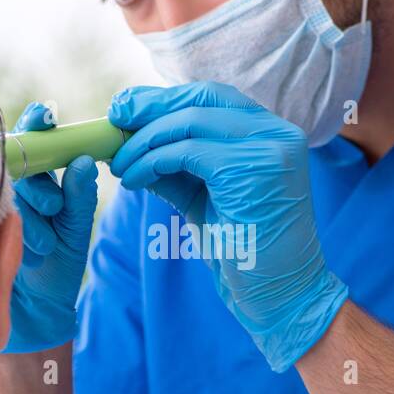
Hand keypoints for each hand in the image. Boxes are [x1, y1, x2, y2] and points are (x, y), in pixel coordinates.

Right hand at [0, 102, 99, 353]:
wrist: (36, 310)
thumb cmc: (58, 265)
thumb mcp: (75, 231)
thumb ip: (79, 197)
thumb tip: (83, 162)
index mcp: (41, 177)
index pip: (36, 138)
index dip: (38, 121)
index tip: (46, 116)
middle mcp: (13, 185)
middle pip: (18, 162)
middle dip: (39, 184)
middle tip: (55, 207)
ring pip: (8, 190)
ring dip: (31, 216)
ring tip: (45, 244)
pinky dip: (13, 233)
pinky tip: (25, 252)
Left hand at [108, 81, 346, 371]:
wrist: (281, 296)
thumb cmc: (245, 252)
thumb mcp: (203, 198)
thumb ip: (174, 166)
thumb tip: (126, 142)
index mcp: (271, 135)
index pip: (213, 97)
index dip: (165, 98)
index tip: (126, 108)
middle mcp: (277, 133)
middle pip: (203, 98)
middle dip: (151, 106)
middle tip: (113, 120)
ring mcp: (269, 149)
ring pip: (191, 121)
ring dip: (144, 141)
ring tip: (119, 165)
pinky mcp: (252, 170)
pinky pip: (187, 152)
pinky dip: (152, 162)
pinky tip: (134, 180)